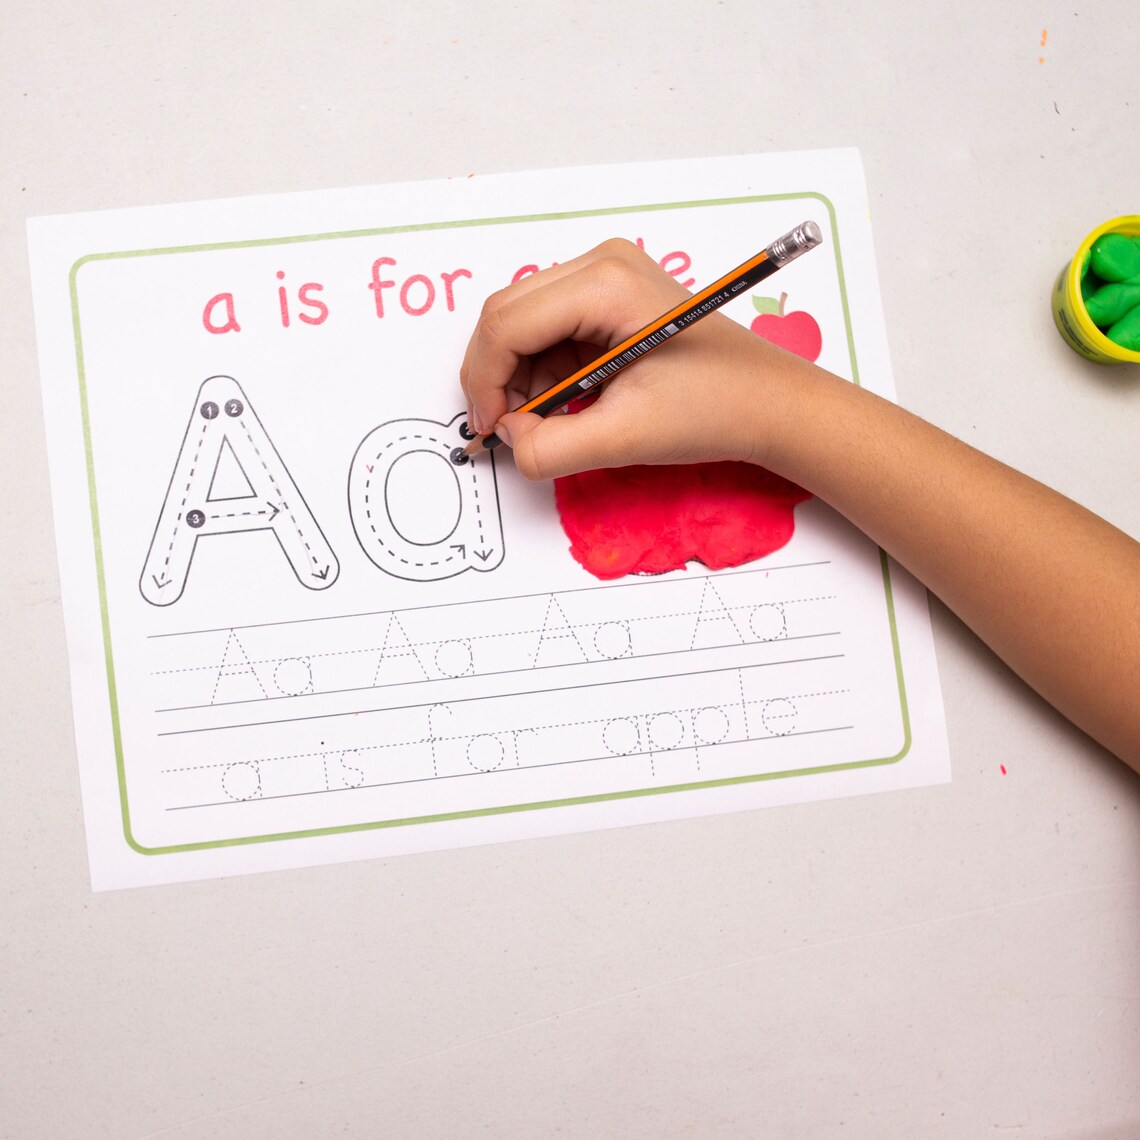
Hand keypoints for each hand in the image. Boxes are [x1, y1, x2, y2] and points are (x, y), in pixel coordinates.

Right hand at [459, 238, 810, 479]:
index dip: (486, 382)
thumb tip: (510, 441)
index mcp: (606, 284)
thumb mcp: (626, 437)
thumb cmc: (717, 407)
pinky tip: (573, 402)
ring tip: (555, 420)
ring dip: (523, 377)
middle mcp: (602, 264)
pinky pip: (551, 330)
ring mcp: (607, 276)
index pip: (506, 322)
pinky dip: (546, 371)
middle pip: (507, 315)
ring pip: (524, 324)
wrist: (769, 402)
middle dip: (499, 377)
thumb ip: (552, 447)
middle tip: (512, 430)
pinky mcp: (610, 297)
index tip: (493, 431)